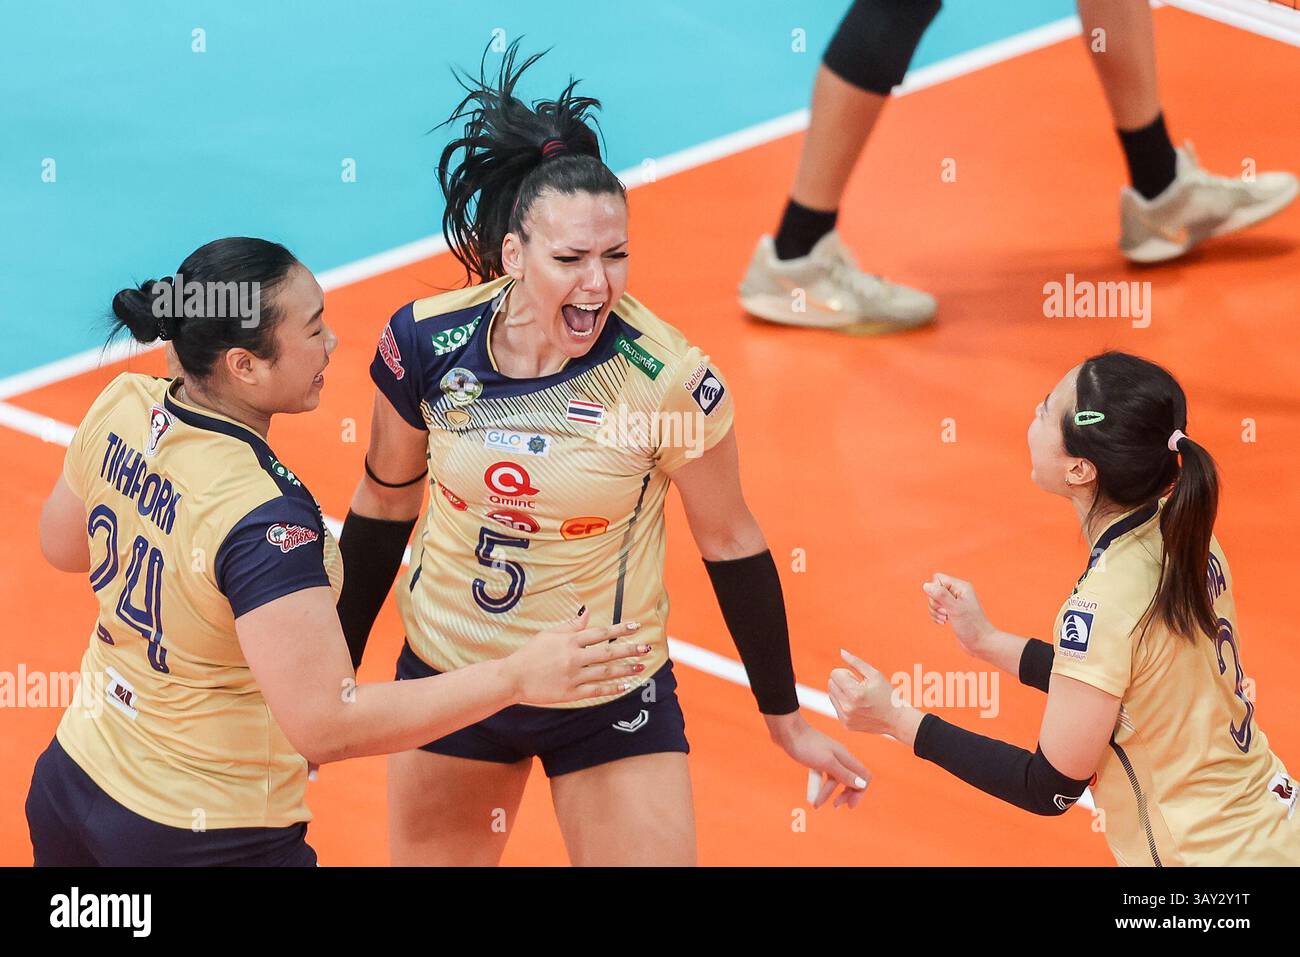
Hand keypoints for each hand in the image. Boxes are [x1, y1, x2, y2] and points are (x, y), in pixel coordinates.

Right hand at [504, 609, 651, 705]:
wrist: (513, 678)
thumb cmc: (530, 653)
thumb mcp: (549, 634)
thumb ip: (571, 626)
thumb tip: (588, 612)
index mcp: (569, 641)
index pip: (600, 633)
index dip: (620, 629)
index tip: (636, 626)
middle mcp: (573, 657)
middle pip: (607, 652)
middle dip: (629, 649)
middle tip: (647, 648)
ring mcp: (573, 676)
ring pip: (605, 672)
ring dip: (625, 669)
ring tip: (640, 666)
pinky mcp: (570, 693)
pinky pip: (596, 690)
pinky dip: (612, 688)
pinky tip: (625, 685)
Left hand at [764, 711, 870, 809]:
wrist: (787, 731)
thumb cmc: (806, 745)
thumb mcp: (826, 762)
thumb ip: (844, 774)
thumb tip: (862, 784)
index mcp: (846, 757)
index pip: (864, 776)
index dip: (860, 792)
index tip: (849, 805)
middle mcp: (840, 757)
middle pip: (851, 779)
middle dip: (845, 795)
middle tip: (835, 806)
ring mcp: (828, 758)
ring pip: (835, 779)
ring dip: (828, 793)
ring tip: (816, 805)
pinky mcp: (817, 759)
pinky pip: (823, 776)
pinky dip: (819, 787)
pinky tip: (812, 795)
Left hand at [828, 649, 911, 737]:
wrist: (896, 720)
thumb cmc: (887, 694)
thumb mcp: (874, 674)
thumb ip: (856, 662)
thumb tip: (841, 651)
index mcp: (854, 693)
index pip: (835, 674)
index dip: (846, 673)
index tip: (858, 679)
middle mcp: (847, 707)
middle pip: (830, 683)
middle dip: (842, 682)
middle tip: (859, 688)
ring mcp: (845, 718)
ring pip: (831, 694)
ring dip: (842, 692)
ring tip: (859, 697)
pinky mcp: (845, 724)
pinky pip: (836, 706)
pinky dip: (844, 703)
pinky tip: (858, 707)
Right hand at [921, 573, 994, 657]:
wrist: (981, 642)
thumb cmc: (972, 626)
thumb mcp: (955, 609)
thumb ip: (940, 595)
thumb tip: (926, 585)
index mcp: (961, 587)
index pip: (938, 579)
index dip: (935, 591)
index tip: (943, 604)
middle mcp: (958, 592)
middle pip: (934, 590)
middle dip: (934, 603)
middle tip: (945, 613)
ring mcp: (955, 602)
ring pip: (934, 600)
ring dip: (935, 611)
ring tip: (945, 619)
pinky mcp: (952, 611)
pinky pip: (937, 609)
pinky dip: (937, 616)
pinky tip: (944, 622)